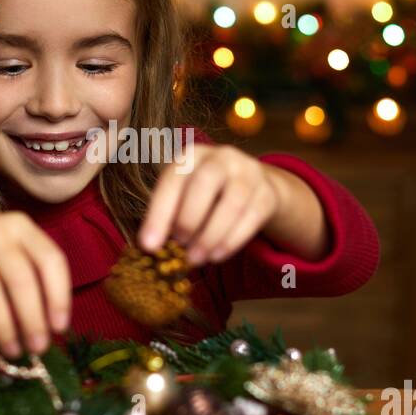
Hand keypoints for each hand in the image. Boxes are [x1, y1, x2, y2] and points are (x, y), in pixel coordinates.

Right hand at [0, 211, 71, 358]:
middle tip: (37, 347)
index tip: (59, 328)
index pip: (50, 259)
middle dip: (32, 320)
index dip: (58, 296)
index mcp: (20, 224)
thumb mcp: (11, 257)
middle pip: (21, 279)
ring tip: (13, 350)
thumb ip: (33, 283)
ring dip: (5, 329)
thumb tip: (49, 329)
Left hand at [137, 144, 282, 265]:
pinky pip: (251, 218)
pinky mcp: (267, 193)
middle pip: (205, 183)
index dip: (159, 214)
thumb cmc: (203, 196)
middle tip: (180, 246)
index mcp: (192, 155)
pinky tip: (216, 256)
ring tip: (196, 258)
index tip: (149, 246)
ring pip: (232, 203)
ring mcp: (248, 172)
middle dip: (189, 220)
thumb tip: (150, 246)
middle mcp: (222, 157)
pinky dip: (232, 241)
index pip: (173, 180)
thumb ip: (166, 216)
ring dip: (210, 236)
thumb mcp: (182, 195)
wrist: (249, 187)